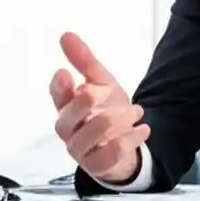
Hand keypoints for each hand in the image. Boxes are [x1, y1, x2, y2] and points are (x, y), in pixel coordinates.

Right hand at [50, 32, 150, 183]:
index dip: (58, 86)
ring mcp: (80, 150)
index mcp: (67, 106)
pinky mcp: (97, 165)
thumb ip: (84, 61)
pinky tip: (143, 129)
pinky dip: (129, 139)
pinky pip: (110, 154)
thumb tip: (66, 35)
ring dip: (117, 119)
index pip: (56, 96)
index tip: (65, 73)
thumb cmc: (106, 111)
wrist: (125, 144)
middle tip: (102, 91)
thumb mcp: (101, 82)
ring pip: (91, 134)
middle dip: (85, 103)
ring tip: (136, 111)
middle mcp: (68, 129)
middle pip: (67, 118)